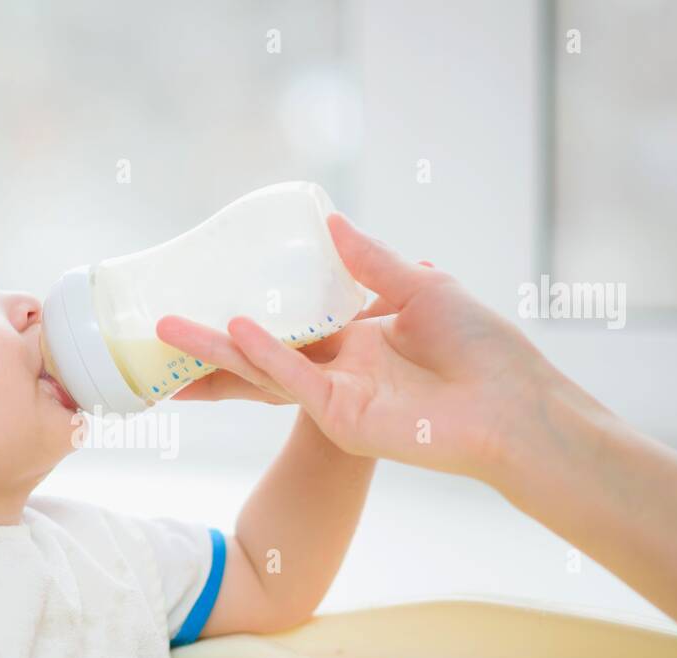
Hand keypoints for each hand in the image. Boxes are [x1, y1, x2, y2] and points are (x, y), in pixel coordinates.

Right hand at [156, 212, 572, 481]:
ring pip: (263, 371)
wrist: (515, 406)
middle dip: (210, 342)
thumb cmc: (483, 350)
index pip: (291, 326)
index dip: (251, 311)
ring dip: (216, 350)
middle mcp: (338, 372)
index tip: (210, 291)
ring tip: (168, 329)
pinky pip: (294, 381)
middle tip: (162, 321)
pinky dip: (265, 356)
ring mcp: (335, 398)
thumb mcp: (423, 287)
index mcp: (358, 343)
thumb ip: (371, 262)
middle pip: (261, 354)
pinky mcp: (342, 417)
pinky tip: (234, 329)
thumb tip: (331, 221)